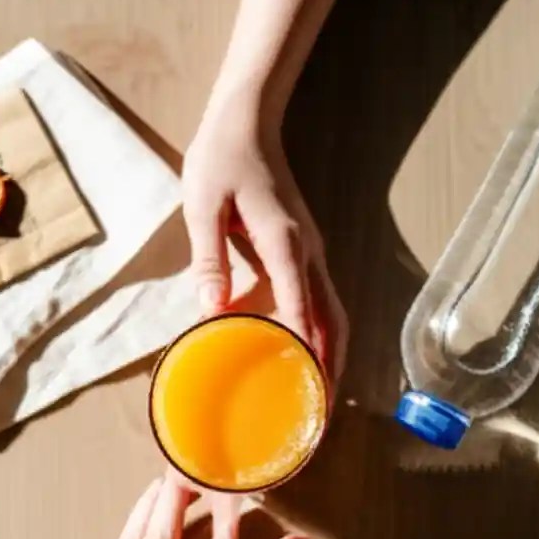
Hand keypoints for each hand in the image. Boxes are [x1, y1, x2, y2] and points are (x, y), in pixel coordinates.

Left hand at [182, 101, 348, 384]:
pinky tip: (308, 357)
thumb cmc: (221, 158)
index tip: (306, 394)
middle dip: (331, 370)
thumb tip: (212, 311)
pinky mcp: (307, 251)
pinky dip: (325, 335)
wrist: (248, 121)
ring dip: (333, 356)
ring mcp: (313, 252)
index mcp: (284, 243)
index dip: (305, 353)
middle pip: (333, 320)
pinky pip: (324, 301)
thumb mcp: (203, 206)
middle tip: (320, 417)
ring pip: (336, 313)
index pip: (302, 309)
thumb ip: (209, 258)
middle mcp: (309, 252)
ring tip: (321, 400)